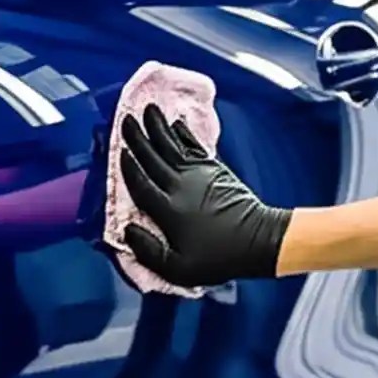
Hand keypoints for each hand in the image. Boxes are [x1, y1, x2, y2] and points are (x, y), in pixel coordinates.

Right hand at [120, 104, 291, 286]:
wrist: (259, 241)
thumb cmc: (218, 258)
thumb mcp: (178, 268)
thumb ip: (148, 251)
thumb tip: (127, 231)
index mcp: (168, 209)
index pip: (141, 184)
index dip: (128, 167)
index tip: (118, 150)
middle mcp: (180, 186)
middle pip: (152, 157)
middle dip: (137, 137)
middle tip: (126, 117)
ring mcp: (198, 174)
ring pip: (171, 145)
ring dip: (158, 127)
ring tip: (148, 109)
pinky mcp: (215, 170)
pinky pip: (193, 146)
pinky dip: (183, 134)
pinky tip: (175, 123)